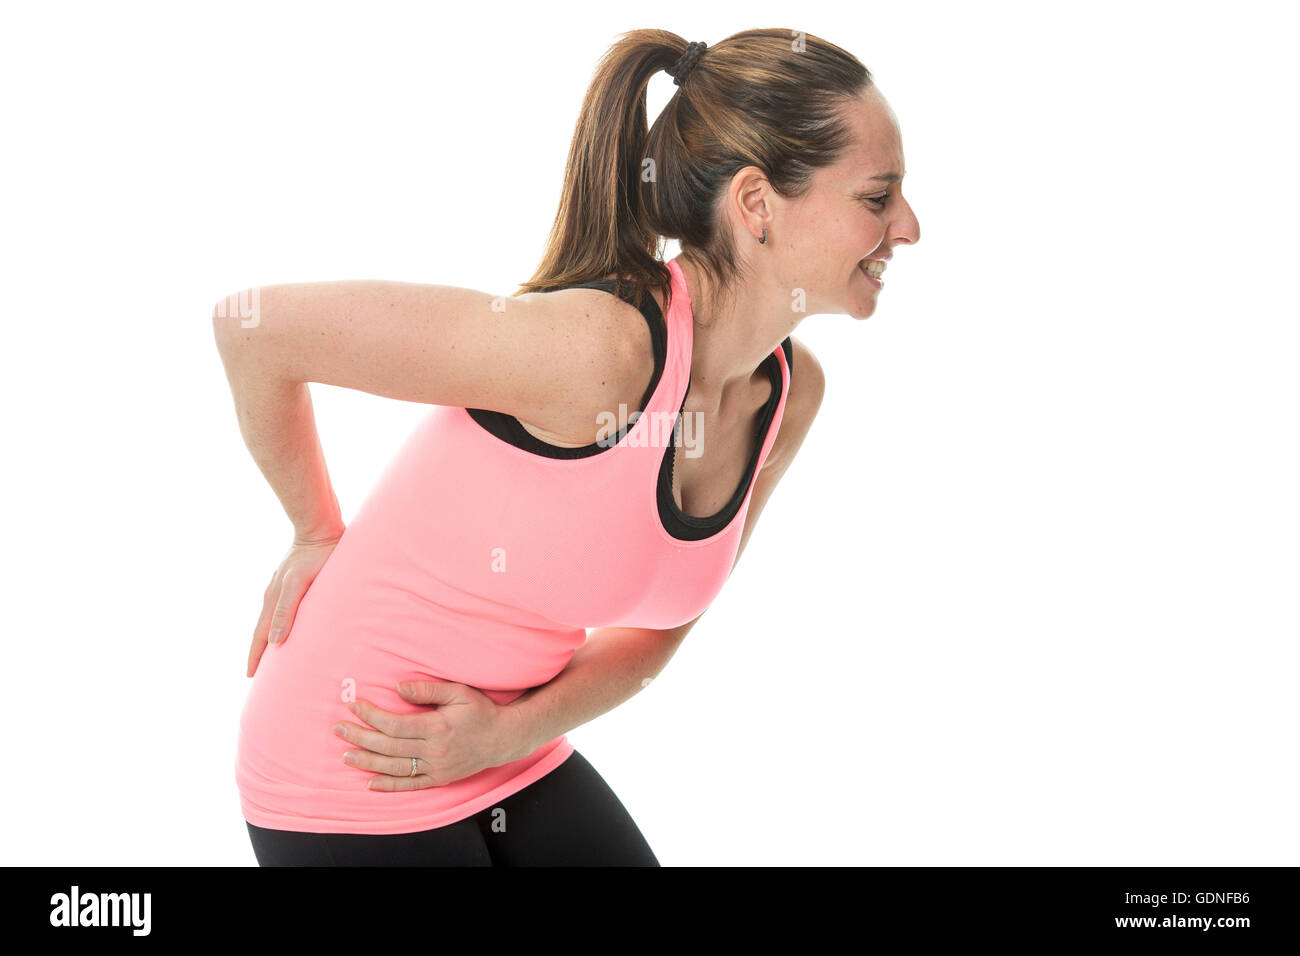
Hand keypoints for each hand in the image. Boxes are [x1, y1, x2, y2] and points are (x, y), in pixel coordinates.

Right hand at [246, 530, 343, 676]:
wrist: (319, 530)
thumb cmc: (314, 557)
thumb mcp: (298, 584)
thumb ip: (286, 610)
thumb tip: (274, 642)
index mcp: (273, 599)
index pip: (261, 635)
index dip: (256, 656)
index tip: (250, 676)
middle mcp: (273, 595)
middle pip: (263, 629)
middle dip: (259, 651)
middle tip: (257, 673)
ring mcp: (281, 587)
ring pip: (272, 619)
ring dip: (269, 638)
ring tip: (270, 654)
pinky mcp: (292, 581)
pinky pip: (282, 608)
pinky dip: (280, 623)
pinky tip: (287, 625)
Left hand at [333, 681, 529, 789]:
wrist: (504, 738)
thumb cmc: (481, 711)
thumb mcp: (459, 692)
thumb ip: (428, 690)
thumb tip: (398, 688)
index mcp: (437, 727)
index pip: (395, 724)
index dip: (371, 715)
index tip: (354, 705)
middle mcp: (435, 750)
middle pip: (389, 746)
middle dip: (360, 737)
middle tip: (339, 728)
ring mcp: (437, 767)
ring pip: (395, 768)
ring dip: (368, 762)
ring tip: (346, 755)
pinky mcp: (440, 778)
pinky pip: (411, 785)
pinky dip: (389, 786)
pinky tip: (371, 783)